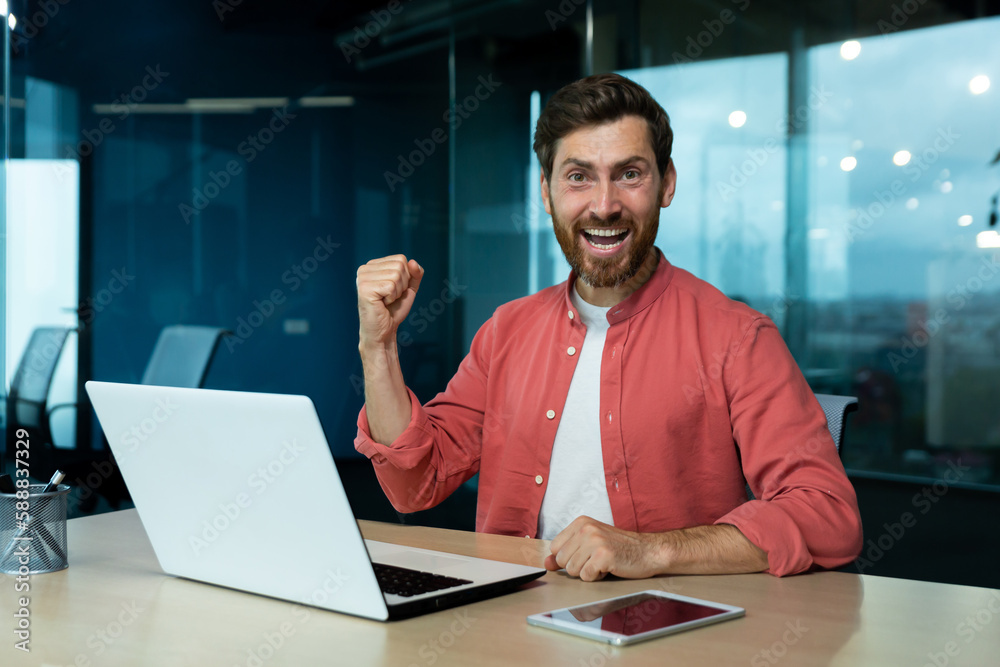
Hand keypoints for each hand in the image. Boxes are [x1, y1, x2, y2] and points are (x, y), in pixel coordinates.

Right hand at [356, 255, 423, 346]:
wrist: (384, 331)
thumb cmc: (393, 310)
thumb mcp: (408, 288)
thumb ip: (415, 274)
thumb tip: (413, 262)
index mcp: (373, 265)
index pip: (401, 259)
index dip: (405, 277)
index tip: (394, 290)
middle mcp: (364, 268)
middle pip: (400, 266)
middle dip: (402, 285)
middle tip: (390, 297)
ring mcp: (362, 278)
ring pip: (396, 275)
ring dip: (397, 292)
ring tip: (386, 301)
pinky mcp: (364, 288)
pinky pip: (391, 286)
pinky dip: (392, 298)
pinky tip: (382, 304)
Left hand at [545, 516, 665, 581]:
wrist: (648, 551)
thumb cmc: (620, 548)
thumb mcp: (590, 544)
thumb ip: (567, 552)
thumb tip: (546, 563)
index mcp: (581, 522)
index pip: (555, 548)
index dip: (567, 558)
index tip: (583, 557)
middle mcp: (586, 529)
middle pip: (562, 561)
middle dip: (577, 567)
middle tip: (596, 560)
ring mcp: (595, 541)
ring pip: (572, 570)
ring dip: (588, 572)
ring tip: (603, 563)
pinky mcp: (603, 555)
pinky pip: (586, 576)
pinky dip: (597, 577)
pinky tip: (609, 568)